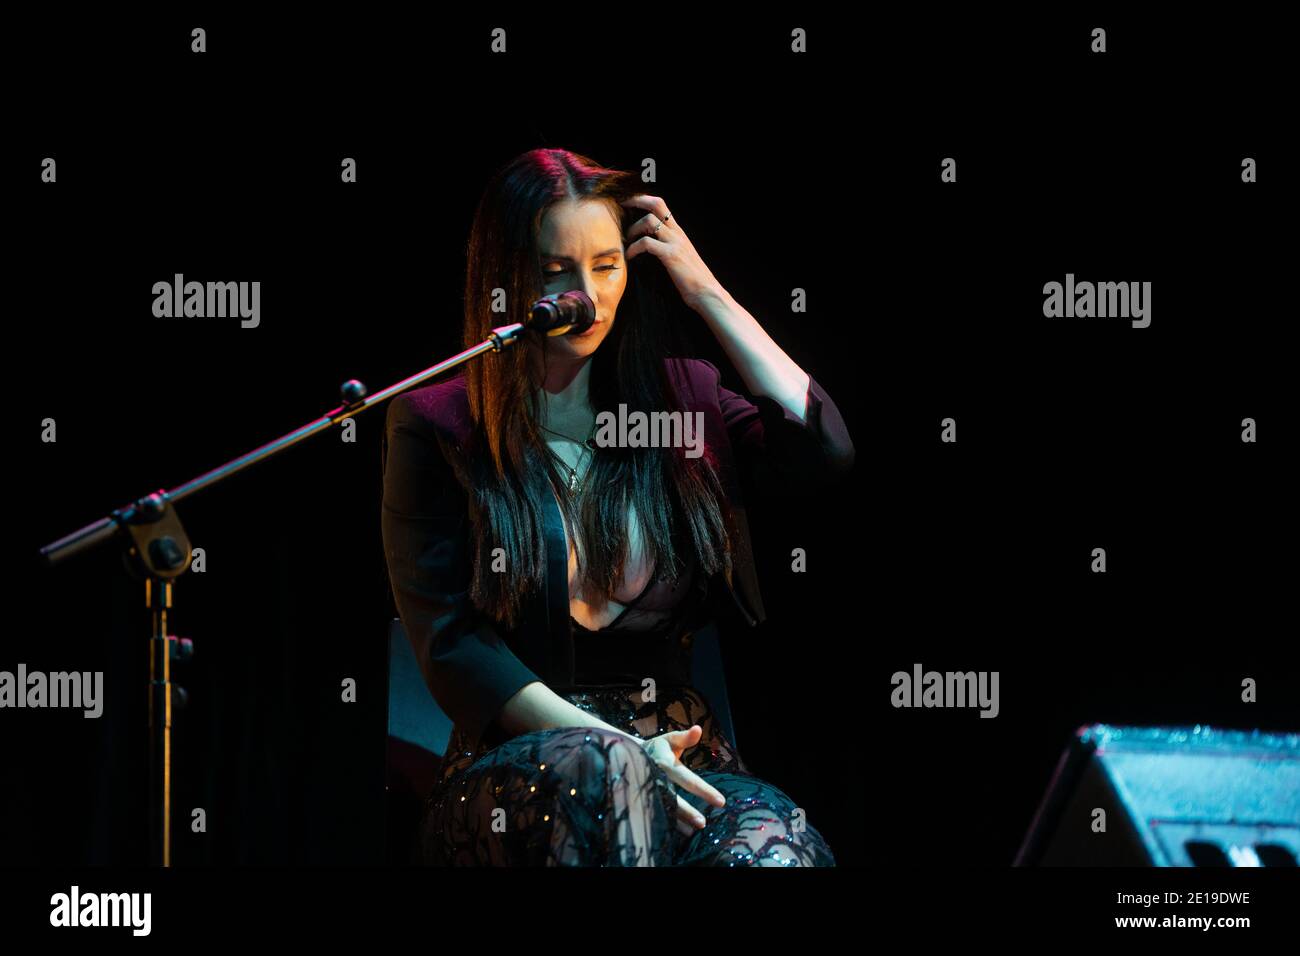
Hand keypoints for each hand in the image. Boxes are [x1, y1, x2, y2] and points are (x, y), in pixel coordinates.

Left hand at [621, 194, 725, 314]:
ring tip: (625, 242)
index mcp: (678, 233)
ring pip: (649, 221)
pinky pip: (646, 243)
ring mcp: (675, 243)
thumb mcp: (679, 257)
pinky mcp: (670, 255)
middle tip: (622, 207)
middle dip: (637, 201)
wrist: (706, 292)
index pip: (661, 205)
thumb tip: (649, 246)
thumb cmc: (692, 280)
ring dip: (632, 229)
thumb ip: (667, 247)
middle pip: (657, 204)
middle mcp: (677, 233)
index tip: (628, 203)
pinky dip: (633, 248)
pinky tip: (629, 256)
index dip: (644, 200)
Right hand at [638, 724, 726, 834]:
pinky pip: (655, 812)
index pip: (685, 777)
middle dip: (687, 811)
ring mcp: (646, 789)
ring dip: (678, 819)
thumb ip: (685, 738)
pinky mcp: (642, 798)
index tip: (721, 802)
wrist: (627, 756)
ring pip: (663, 807)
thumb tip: (698, 729)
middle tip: (703, 823)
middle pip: (671, 796)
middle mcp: (653, 777)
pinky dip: (668, 823)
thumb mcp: (670, 740)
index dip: (703, 790)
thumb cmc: (657, 748)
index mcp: (661, 761)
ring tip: (695, 829)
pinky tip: (682, 831)